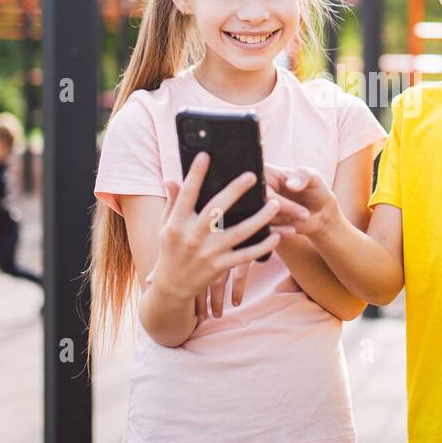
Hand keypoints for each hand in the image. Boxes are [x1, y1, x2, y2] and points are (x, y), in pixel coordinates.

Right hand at [154, 152, 294, 316]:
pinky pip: (245, 255)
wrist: (172, 286)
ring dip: (259, 218)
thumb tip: (171, 179)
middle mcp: (192, 236)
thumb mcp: (166, 226)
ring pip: (238, 232)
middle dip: (234, 191)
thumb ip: (173, 202)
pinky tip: (276, 236)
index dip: (195, 174)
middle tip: (252, 175)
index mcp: (177, 223)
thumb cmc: (170, 249)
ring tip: (276, 203)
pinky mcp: (220, 266)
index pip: (187, 194)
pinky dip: (262, 247)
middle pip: (216, 210)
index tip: (206, 155)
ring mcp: (208, 252)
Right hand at [263, 164, 336, 236]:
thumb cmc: (314, 189)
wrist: (320, 213)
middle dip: (282, 208)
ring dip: (283, 220)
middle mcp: (258, 192)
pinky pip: (264, 232)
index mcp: (265, 174)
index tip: (290, 192)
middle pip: (258, 201)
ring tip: (304, 217)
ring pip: (261, 217)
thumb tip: (290, 185)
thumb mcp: (313, 177)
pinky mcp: (264, 225)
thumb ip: (303, 176)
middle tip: (304, 213)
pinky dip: (279, 232)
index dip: (269, 189)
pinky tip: (293, 230)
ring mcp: (260, 210)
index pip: (257, 180)